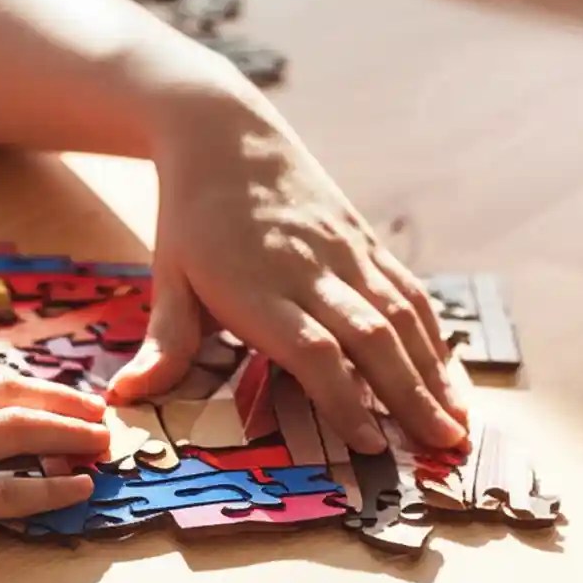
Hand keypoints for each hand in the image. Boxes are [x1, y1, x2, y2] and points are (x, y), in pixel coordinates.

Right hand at [0, 330, 109, 548]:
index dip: (0, 379)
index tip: (27, 382)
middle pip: (3, 397)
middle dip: (51, 399)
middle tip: (91, 405)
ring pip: (18, 435)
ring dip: (66, 434)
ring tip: (104, 438)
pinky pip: (7, 494)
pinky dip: (49, 489)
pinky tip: (82, 486)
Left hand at [110, 88, 467, 452]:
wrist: (225, 135)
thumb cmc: (191, 219)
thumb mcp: (168, 279)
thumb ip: (164, 345)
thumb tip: (123, 398)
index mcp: (255, 286)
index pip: (311, 348)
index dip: (343, 396)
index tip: (369, 443)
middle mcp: (308, 269)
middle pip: (370, 336)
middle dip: (409, 395)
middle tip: (442, 448)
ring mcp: (344, 252)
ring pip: (401, 314)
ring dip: (435, 370)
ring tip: (460, 423)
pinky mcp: (364, 240)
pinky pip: (408, 291)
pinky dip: (434, 335)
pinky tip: (449, 373)